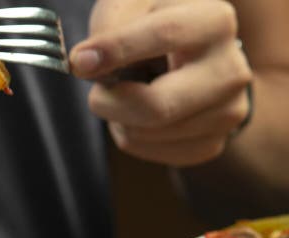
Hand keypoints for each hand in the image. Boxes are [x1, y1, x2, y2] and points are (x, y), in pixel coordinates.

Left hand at [70, 0, 251, 166]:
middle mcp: (230, 70)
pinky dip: (128, 135)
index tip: (80, 61)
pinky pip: (146, 151)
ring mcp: (226, 112)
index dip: (117, 49)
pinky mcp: (210, 144)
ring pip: (142, 133)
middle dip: (109, 102)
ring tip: (127, 94)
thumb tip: (85, 64)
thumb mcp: (131, 8)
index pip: (165, 34)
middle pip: (156, 106)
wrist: (194, 60)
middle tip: (97, 90)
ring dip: (116, 117)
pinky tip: (139, 114)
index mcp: (214, 22)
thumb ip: (109, 28)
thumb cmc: (153, 28)